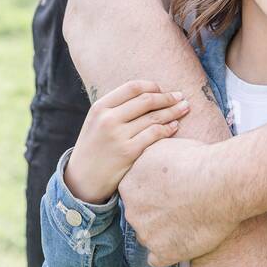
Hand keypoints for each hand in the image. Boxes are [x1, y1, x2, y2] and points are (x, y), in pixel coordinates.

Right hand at [63, 80, 190, 203]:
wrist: (81, 180)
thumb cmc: (94, 148)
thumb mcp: (96, 122)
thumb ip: (116, 108)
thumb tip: (147, 94)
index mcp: (100, 107)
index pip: (132, 87)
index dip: (151, 86)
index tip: (162, 89)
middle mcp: (108, 119)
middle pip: (146, 100)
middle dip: (167, 97)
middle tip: (180, 97)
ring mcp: (118, 136)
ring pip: (153, 117)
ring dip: (173, 111)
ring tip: (184, 108)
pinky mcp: (128, 153)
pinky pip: (154, 135)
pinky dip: (168, 128)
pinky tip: (175, 126)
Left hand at [117, 137, 238, 265]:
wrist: (220, 183)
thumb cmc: (196, 160)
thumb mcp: (164, 146)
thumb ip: (148, 156)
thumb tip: (147, 154)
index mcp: (129, 186)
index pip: (133, 194)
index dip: (152, 192)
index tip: (170, 189)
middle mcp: (132, 211)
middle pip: (140, 215)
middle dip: (156, 212)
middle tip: (181, 204)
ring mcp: (146, 234)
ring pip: (149, 236)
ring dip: (164, 231)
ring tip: (189, 219)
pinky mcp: (163, 253)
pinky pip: (158, 258)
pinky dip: (169, 251)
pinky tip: (184, 239)